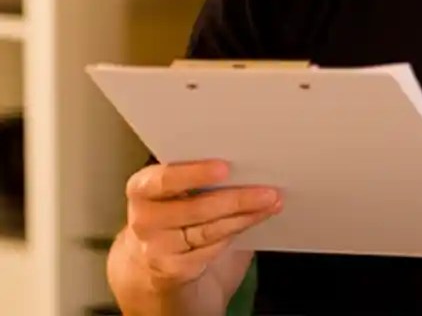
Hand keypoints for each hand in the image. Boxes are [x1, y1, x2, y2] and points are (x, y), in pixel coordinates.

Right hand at [120, 159, 281, 290]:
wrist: (154, 264)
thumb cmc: (175, 213)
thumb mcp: (175, 191)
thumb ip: (198, 176)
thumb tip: (244, 158)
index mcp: (142, 189)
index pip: (163, 179)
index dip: (194, 173)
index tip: (225, 168)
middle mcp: (144, 219)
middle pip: (194, 208)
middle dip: (236, 199)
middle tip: (268, 190)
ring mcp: (156, 248)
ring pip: (208, 231)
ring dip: (245, 216)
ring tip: (272, 202)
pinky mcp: (174, 271)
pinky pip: (212, 249)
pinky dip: (238, 232)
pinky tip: (257, 219)